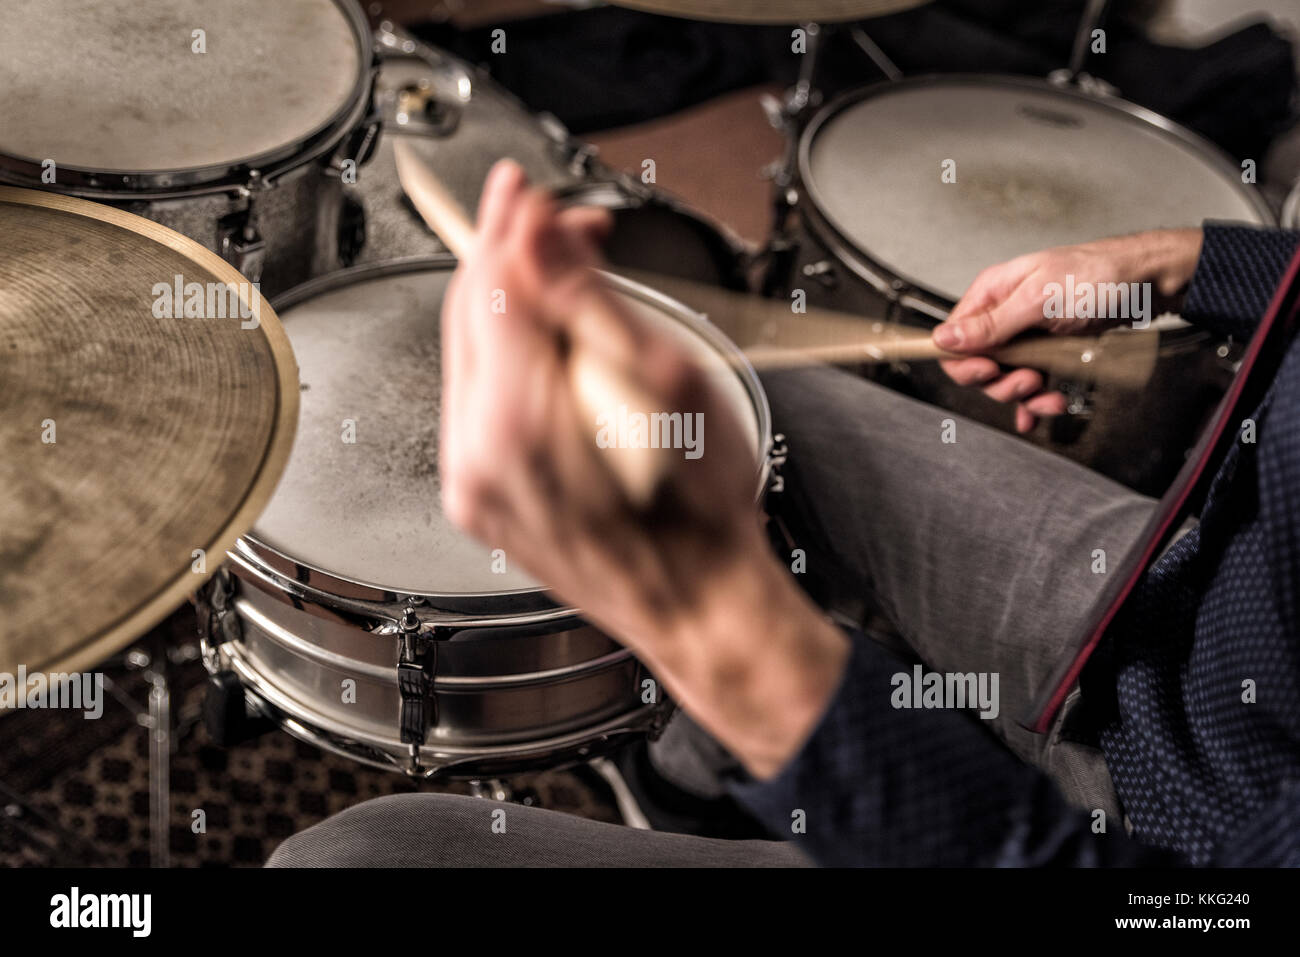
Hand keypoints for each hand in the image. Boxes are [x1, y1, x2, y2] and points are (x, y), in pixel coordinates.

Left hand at [441, 161, 847, 777]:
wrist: (698, 605)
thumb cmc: (700, 517)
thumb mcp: (668, 385)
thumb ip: (588, 300)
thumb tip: (538, 235)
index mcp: (516, 429)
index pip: (489, 290)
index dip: (507, 227)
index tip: (525, 190)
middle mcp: (476, 460)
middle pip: (469, 318)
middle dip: (512, 257)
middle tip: (564, 225)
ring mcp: (472, 485)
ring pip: (472, 357)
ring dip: (515, 304)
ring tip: (573, 280)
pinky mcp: (481, 495)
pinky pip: (481, 402)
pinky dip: (515, 359)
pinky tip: (558, 343)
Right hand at [933, 228, 1202, 432]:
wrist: (1148, 282)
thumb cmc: (1099, 276)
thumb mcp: (1039, 299)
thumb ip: (990, 324)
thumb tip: (944, 338)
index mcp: (992, 294)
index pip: (954, 339)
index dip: (964, 363)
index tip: (988, 371)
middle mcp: (1004, 316)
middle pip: (977, 367)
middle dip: (1001, 383)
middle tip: (1028, 379)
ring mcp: (1026, 337)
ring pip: (1005, 381)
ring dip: (1024, 396)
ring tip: (1048, 392)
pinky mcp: (1048, 353)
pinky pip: (1030, 385)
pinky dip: (1035, 403)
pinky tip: (1045, 409)